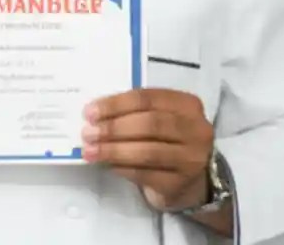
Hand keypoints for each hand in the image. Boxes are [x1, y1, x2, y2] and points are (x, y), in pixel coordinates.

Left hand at [81, 88, 213, 211]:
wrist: (192, 180)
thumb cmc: (168, 140)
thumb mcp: (160, 118)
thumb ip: (135, 112)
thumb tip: (95, 115)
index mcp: (187, 105)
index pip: (147, 98)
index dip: (116, 104)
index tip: (90, 112)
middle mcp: (195, 130)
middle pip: (149, 124)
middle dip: (113, 128)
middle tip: (88, 133)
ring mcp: (190, 159)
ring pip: (147, 151)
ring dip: (113, 150)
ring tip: (90, 151)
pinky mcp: (179, 184)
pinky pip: (145, 174)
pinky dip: (121, 168)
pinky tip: (106, 165)